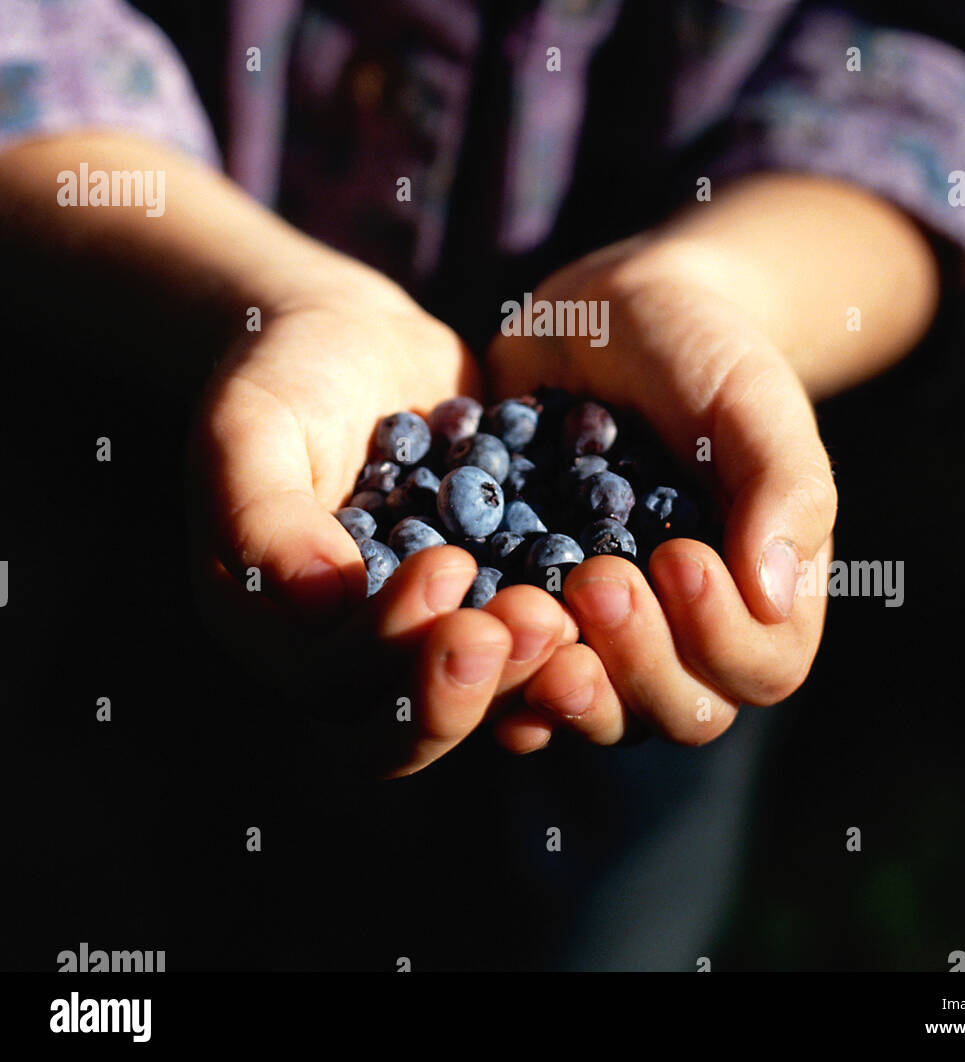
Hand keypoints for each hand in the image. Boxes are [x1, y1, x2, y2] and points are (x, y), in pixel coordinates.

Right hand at [188, 259, 576, 777]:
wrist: (354, 343)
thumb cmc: (283, 376)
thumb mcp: (248, 428)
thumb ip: (262, 517)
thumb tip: (318, 602)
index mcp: (276, 632)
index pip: (334, 679)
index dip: (393, 643)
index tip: (447, 565)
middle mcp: (350, 657)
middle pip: (412, 728)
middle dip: (477, 686)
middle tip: (538, 618)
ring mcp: (426, 638)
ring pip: (481, 699)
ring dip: (532, 669)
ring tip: (579, 606)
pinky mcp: (488, 605)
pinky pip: (526, 643)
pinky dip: (570, 631)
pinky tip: (611, 584)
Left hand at [486, 237, 836, 751]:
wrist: (605, 316)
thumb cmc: (702, 350)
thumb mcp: (752, 398)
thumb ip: (784, 486)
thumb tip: (776, 596)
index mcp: (763, 593)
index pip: (760, 668)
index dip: (719, 636)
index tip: (676, 556)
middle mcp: (689, 632)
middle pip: (679, 711)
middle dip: (637, 663)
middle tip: (595, 581)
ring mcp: (604, 631)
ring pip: (598, 710)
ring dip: (566, 685)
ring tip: (528, 619)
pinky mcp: (532, 608)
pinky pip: (517, 676)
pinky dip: (497, 672)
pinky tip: (469, 631)